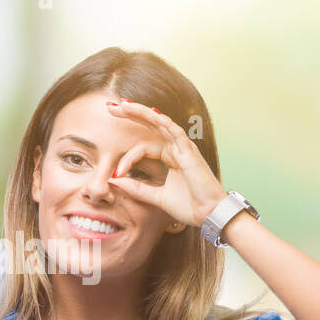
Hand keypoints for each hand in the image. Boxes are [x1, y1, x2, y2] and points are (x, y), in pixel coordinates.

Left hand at [105, 99, 228, 228]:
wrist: (209, 214)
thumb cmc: (189, 206)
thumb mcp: (156, 196)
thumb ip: (136, 188)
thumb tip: (113, 180)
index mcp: (169, 157)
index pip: (142, 148)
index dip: (126, 159)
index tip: (115, 174)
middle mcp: (176, 148)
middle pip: (150, 126)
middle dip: (130, 115)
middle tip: (110, 107)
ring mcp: (183, 147)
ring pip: (159, 122)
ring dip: (141, 112)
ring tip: (123, 105)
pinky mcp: (189, 150)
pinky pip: (174, 130)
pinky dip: (161, 121)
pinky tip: (149, 113)